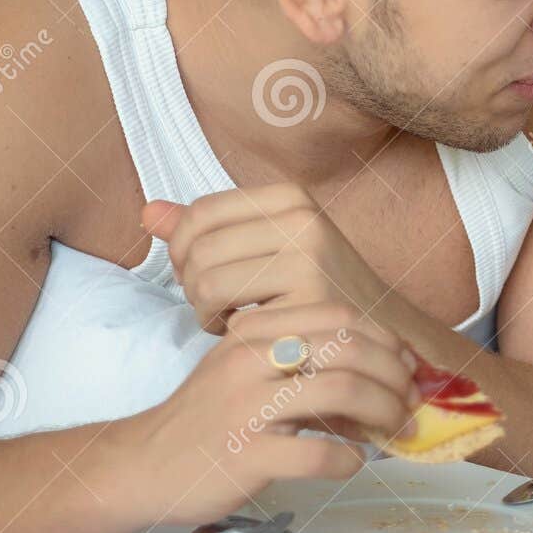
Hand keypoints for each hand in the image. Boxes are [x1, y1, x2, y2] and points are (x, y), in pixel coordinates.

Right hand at [122, 302, 417, 523]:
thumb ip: (301, 357)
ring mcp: (246, 408)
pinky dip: (348, 459)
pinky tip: (352, 463)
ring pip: (341, 391)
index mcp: (254, 333)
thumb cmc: (208, 418)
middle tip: (410, 401)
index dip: (384, 340)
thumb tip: (381, 362)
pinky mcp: (246, 455)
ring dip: (384, 412)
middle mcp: (249, 361)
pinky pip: (318, 452)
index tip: (405, 364)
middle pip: (348, 349)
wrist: (144, 465)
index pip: (338, 317)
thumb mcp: (246, 369)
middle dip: (394, 375)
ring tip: (396, 429)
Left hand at [142, 185, 387, 333]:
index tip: (206, 275)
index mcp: (290, 197)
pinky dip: (228, 331)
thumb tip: (147, 212)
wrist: (385, 335)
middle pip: (197, 248)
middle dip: (193, 285)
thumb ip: (206, 230)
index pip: (199, 213)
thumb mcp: (266, 249)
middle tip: (219, 307)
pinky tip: (251, 335)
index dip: (185, 251)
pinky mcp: (310, 301)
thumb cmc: (318, 293)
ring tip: (232, 320)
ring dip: (206, 310)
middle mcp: (302, 218)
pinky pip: (232, 315)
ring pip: (206, 280)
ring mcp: (310, 258)